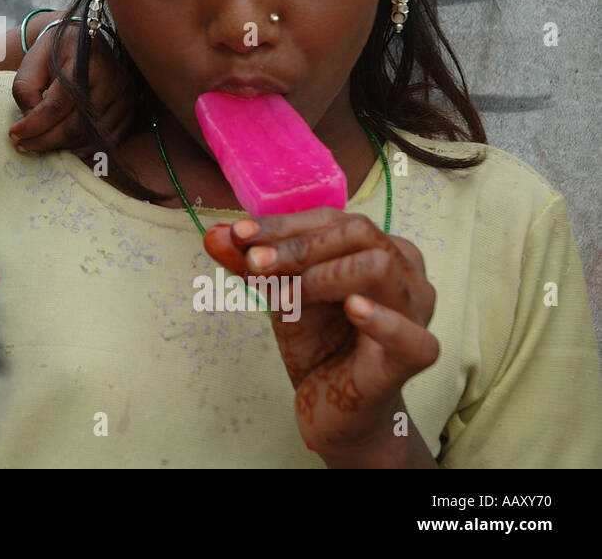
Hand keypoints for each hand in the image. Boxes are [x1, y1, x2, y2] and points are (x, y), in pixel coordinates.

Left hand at [9, 22, 134, 154]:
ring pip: (89, 136)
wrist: (87, 38)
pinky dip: (86, 149)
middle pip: (74, 126)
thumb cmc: (57, 50)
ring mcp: (124, 95)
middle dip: (44, 141)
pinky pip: (108, 140)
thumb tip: (30, 121)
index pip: (57, 105)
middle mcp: (109, 79)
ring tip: (41, 144)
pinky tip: (68, 148)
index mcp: (83, 61)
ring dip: (62, 147)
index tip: (14, 134)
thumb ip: (25, 88)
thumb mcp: (33, 59)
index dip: (34, 125)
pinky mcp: (130, 108)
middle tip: (24, 145)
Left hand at [203, 209, 439, 464]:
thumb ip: (251, 266)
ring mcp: (416, 311)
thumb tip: (213, 234)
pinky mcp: (417, 355)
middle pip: (356, 231)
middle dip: (297, 246)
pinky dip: (381, 319)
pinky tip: (354, 310)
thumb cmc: (318, 344)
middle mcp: (406, 271)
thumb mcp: (279, 295)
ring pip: (376, 266)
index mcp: (379, 246)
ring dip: (320, 277)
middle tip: (255, 266)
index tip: (239, 234)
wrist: (336, 410)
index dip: (283, 224)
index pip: (332, 219)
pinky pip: (410, 334)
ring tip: (285, 300)